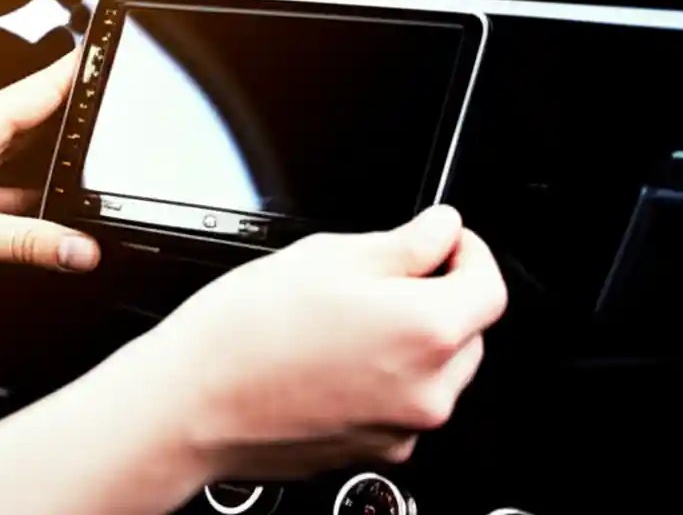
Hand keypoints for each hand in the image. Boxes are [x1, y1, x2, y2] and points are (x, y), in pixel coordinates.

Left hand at [0, 51, 100, 293]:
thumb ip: (26, 241)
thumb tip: (80, 248)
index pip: (40, 88)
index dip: (79, 72)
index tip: (115, 57)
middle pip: (39, 124)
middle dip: (78, 122)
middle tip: (123, 121)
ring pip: (25, 167)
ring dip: (55, 173)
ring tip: (98, 174)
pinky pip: (9, 203)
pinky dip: (33, 212)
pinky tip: (52, 226)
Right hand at [130, 206, 506, 479]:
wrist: (192, 402)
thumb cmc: (246, 331)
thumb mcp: (329, 255)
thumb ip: (405, 243)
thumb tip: (443, 230)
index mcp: (427, 329)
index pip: (490, 285)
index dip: (468, 253)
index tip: (444, 241)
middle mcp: (428, 389)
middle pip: (468, 331)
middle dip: (438, 297)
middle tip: (382, 277)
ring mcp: (403, 429)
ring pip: (437, 371)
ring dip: (413, 341)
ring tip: (346, 321)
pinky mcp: (376, 452)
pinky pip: (403, 406)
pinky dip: (386, 380)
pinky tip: (334, 358)